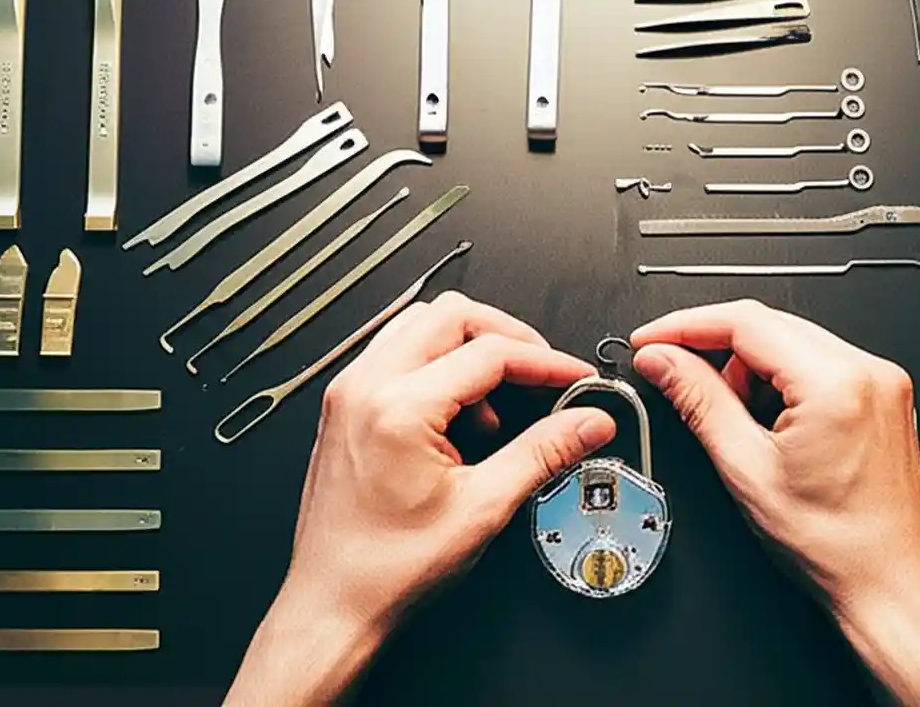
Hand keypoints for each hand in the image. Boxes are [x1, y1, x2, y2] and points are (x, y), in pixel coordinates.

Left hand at [227, 292, 615, 705]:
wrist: (333, 605)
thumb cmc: (386, 569)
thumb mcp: (482, 508)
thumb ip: (543, 453)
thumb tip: (587, 423)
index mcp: (397, 407)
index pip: (489, 352)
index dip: (546, 362)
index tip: (576, 378)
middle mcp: (364, 387)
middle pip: (452, 315)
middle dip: (508, 340)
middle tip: (542, 377)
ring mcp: (349, 393)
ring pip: (423, 326)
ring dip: (471, 351)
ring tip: (496, 410)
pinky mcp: (345, 406)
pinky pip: (400, 355)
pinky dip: (440, 369)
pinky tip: (460, 421)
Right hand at [631, 300, 919, 705]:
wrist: (885, 583)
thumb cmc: (834, 543)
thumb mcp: (746, 468)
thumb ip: (698, 401)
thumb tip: (663, 361)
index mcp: (837, 383)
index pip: (745, 322)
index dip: (686, 325)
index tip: (652, 339)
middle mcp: (869, 371)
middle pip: (768, 325)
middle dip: (714, 348)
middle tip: (675, 377)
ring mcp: (882, 381)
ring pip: (790, 341)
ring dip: (748, 368)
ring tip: (737, 423)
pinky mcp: (882, 396)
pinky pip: (817, 363)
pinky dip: (780, 382)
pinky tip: (767, 424)